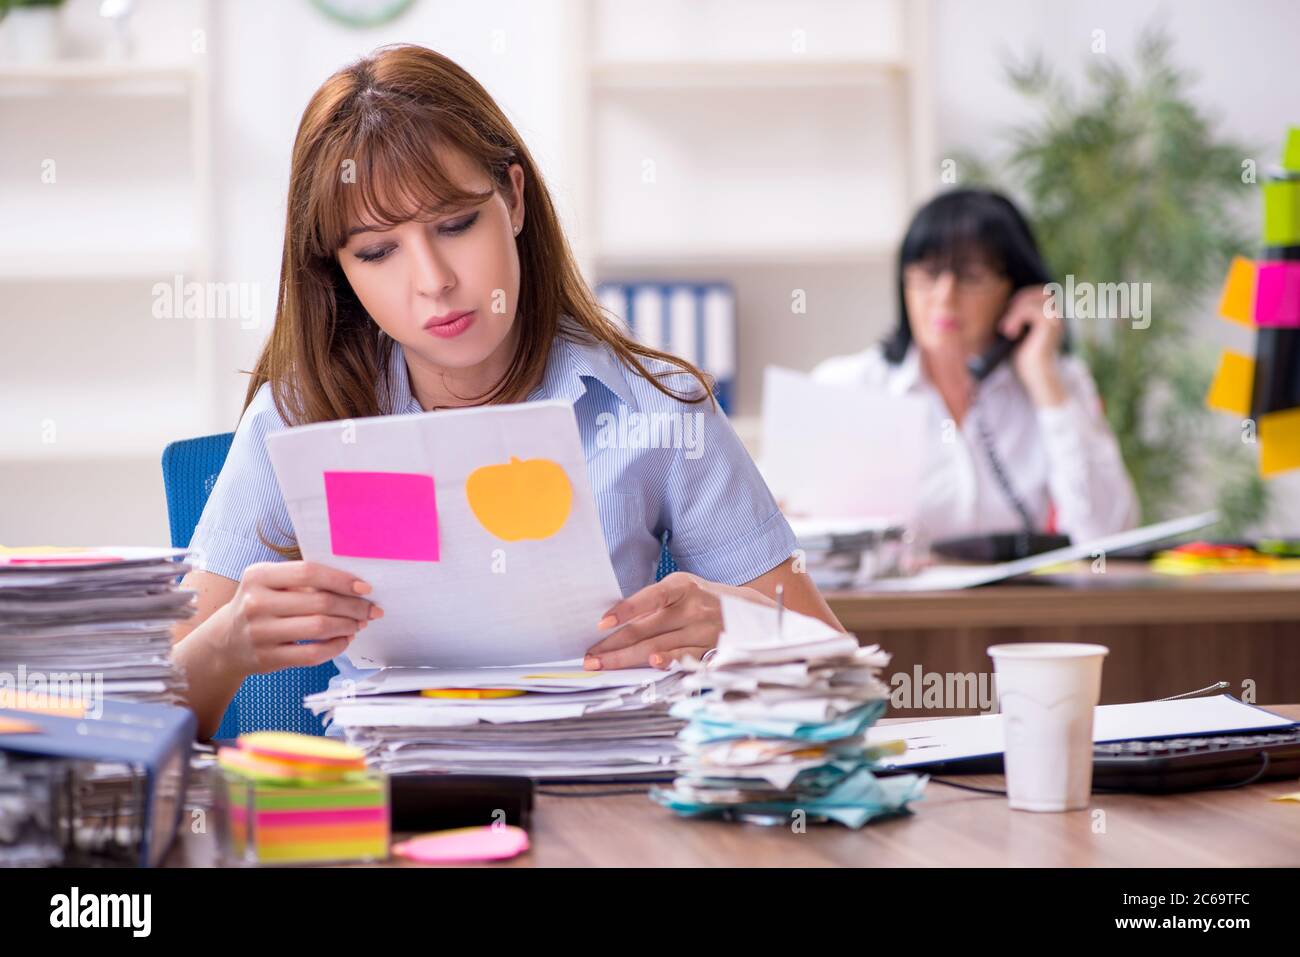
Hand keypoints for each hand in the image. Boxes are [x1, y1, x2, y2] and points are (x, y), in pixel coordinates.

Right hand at [223, 561, 380, 676]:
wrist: (225, 642)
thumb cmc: (260, 605)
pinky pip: (312, 654)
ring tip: (359, 623)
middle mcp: (256, 603)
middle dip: (353, 606)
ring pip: (319, 628)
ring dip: (347, 626)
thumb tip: (355, 587)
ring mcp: (259, 633)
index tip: (365, 587)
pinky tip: (344, 640)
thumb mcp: (270, 584)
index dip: (341, 580)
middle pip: (319, 602)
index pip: (309, 572)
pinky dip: (335, 647)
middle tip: (370, 609)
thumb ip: (304, 580)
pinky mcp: (267, 658)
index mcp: (258, 575)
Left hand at [584, 572, 724, 670]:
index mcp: (681, 587)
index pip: (650, 598)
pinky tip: (652, 666)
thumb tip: (612, 624)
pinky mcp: (710, 650)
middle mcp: (693, 608)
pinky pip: (683, 660)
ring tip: (604, 665)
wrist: (746, 610)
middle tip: (590, 657)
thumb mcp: (680, 590)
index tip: (602, 623)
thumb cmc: (699, 599)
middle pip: (646, 630)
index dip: (625, 611)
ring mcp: (703, 631)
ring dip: (628, 659)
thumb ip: (652, 604)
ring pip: (659, 648)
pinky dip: (667, 663)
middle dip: (613, 646)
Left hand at [999, 286, 1065, 406]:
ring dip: (1015, 312)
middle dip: (1019, 301)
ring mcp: (1055, 319)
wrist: (1036, 377)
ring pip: (1032, 300)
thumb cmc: (1025, 359)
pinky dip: (1016, 318)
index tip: (1009, 318)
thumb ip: (1018, 316)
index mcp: (1051, 316)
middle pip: (1038, 291)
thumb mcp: (1018, 333)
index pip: (1039, 291)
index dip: (1022, 297)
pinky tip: (1010, 334)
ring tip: (1007, 331)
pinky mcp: (1050, 326)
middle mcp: (1056, 315)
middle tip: (1007, 324)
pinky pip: (1030, 310)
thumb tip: (1007, 302)